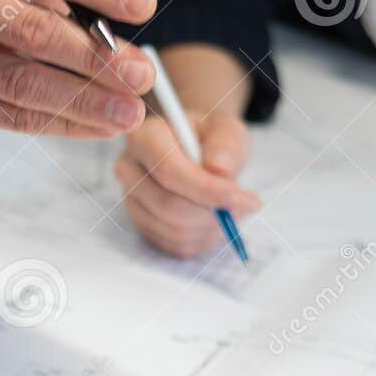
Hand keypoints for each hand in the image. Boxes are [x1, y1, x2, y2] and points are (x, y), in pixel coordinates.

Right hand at [114, 110, 260, 257]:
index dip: (205, 189)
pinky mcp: (141, 225)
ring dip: (211, 228)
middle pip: (168, 206)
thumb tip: (219, 169)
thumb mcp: (226, 129)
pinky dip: (203, 239)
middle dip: (211, 212)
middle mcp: (129, 170)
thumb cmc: (210, 139)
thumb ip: (226, 144)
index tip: (239, 197)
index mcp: (144, 138)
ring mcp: (132, 201)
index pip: (169, 171)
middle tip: (245, 205)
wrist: (196, 152)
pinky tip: (215, 221)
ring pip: (173, 230)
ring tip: (232, 210)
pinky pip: (174, 245)